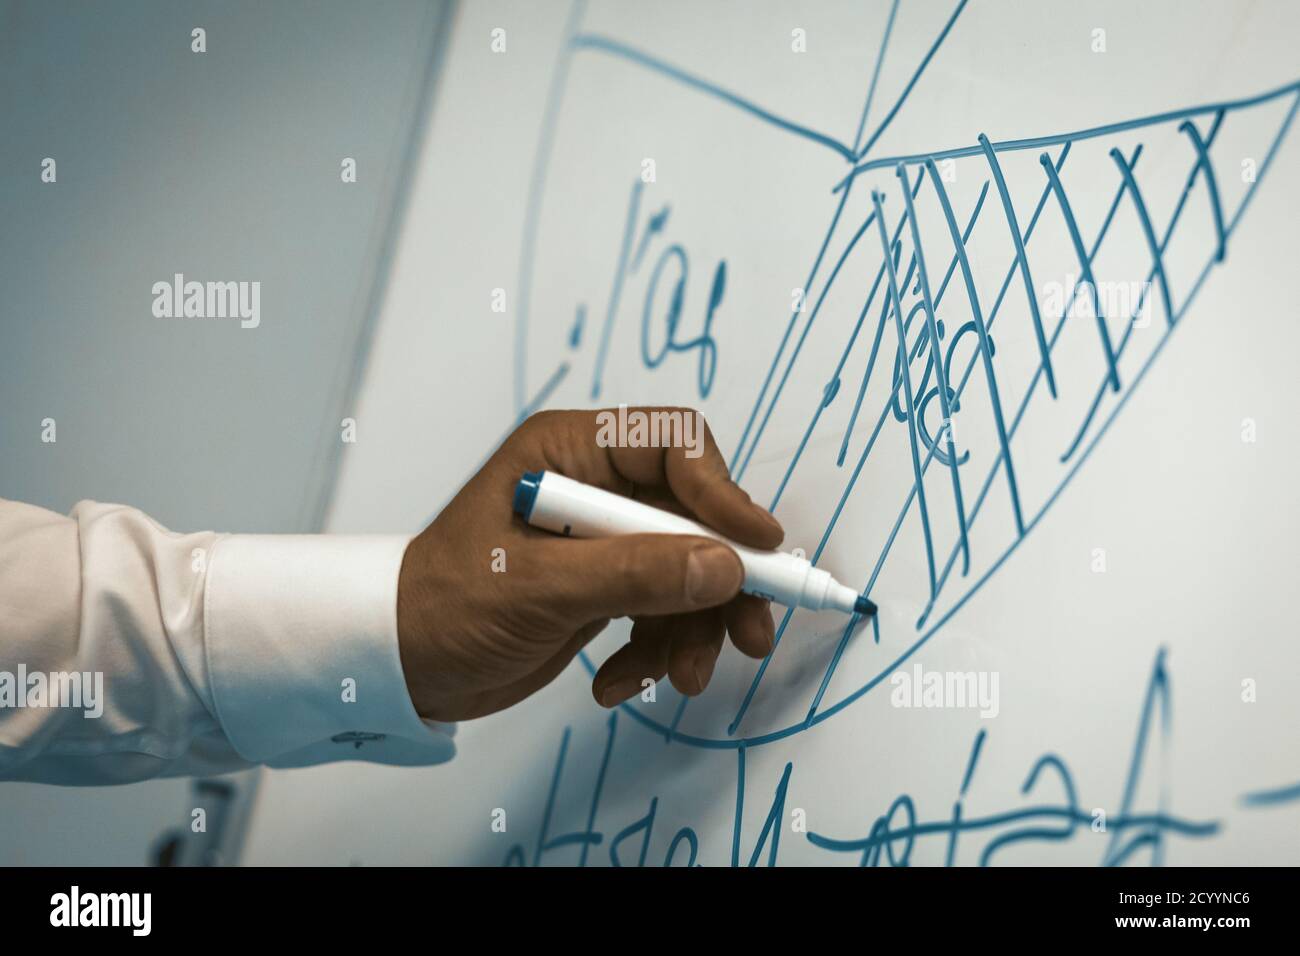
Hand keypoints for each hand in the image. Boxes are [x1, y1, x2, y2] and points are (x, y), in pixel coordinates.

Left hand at [396, 408, 783, 721]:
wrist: (400, 666)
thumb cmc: (444, 607)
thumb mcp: (539, 588)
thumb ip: (634, 574)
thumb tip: (725, 568)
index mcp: (570, 451)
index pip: (674, 446)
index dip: (723, 492)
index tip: (759, 548)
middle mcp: (594, 486)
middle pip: (697, 516)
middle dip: (723, 581)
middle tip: (751, 636)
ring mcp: (602, 540)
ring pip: (689, 571)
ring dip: (693, 630)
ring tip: (679, 679)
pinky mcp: (605, 587)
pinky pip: (663, 610)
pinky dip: (655, 650)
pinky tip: (614, 682)